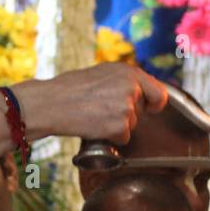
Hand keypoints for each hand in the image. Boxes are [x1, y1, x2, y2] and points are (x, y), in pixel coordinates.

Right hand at [14, 65, 167, 145]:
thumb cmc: (69, 88)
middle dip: (126, 114)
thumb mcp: (102, 73)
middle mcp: (132, 87)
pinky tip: (94, 127)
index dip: (155, 103)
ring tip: (94, 115)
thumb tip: (141, 91)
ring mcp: (127, 107)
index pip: (159, 92)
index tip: (150, 108)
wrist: (50, 103)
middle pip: (141, 111)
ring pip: (132, 125)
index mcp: (129, 72)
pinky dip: (110, 138)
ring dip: (116, 126)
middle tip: (102, 110)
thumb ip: (124, 80)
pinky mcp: (120, 126)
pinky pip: (123, 139)